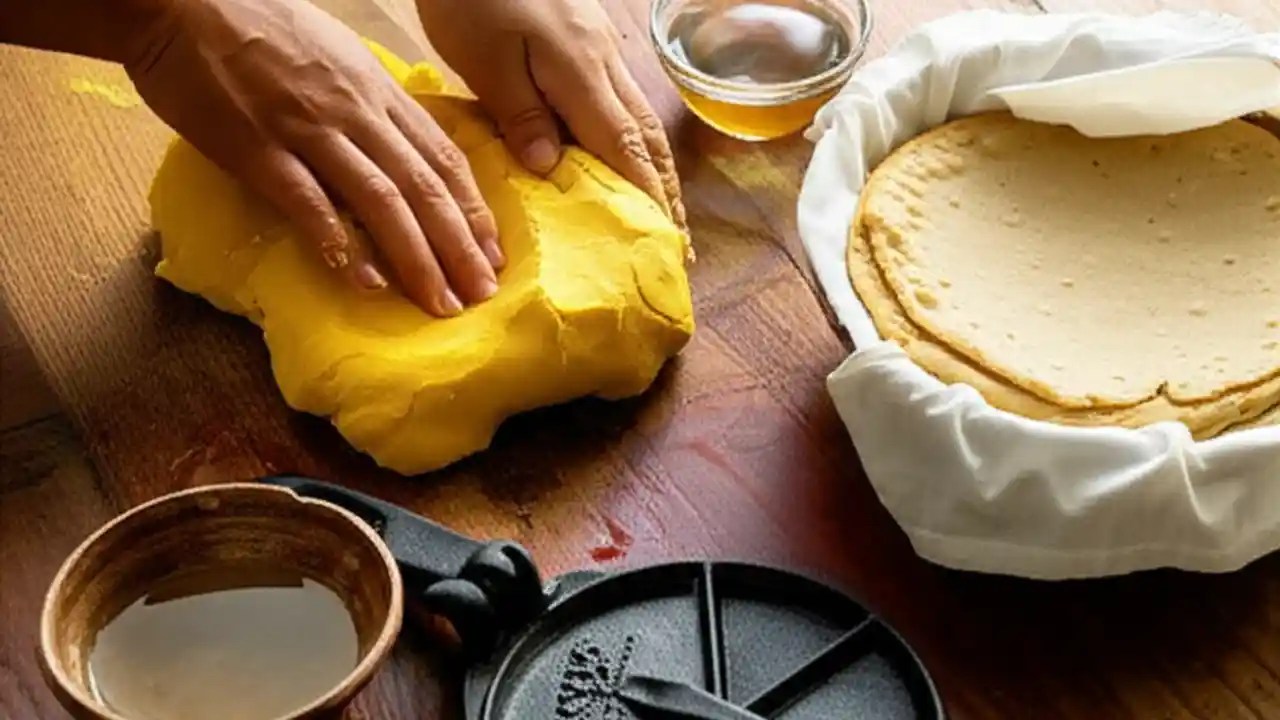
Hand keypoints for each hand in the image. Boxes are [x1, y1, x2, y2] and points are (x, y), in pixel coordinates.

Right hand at [129, 0, 503, 315]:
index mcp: (377, 92)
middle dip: (459, 247)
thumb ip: (374, 102)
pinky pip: (309, 202)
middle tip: (481, 295)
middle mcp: (355, 113)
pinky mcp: (259, 148)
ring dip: (416, 257)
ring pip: (380, 200)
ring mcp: (309, 130)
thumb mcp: (339, 55)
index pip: (443, 158)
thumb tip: (404, 144)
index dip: (473, 210)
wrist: (183, 2)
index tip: (493, 254)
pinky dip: (341, 243)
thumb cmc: (260, 26)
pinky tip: (365, 281)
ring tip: (439, 302)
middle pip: (423, 187)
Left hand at [418, 0, 686, 229]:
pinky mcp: (588, 39)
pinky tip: (627, 154)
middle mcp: (603, 64)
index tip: (667, 240)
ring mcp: (600, 48)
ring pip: (641, 117)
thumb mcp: (484, 58)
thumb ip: (519, 113)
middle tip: (681, 240)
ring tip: (664, 206)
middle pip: (646, 136)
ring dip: (657, 165)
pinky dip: (635, 137)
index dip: (647, 197)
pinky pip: (624, 99)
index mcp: (580, 74)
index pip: (624, 148)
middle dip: (666, 190)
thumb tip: (551, 168)